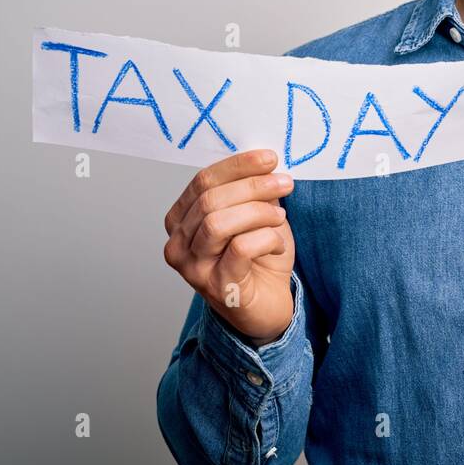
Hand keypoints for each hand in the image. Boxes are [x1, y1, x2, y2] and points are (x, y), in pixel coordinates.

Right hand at [163, 149, 296, 343]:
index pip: (203, 181)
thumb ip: (253, 191)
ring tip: (280, 216)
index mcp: (181, 220)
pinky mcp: (217, 287)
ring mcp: (193, 268)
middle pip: (210, 200)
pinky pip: (240, 249)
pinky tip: (278, 244)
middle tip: (285, 182)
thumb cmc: (258, 258)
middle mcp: (178, 245)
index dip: (237, 165)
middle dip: (253, 185)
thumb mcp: (256, 216)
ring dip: (258, 212)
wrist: (267, 306)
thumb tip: (265, 163)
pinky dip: (266, 238)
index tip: (270, 158)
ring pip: (219, 223)